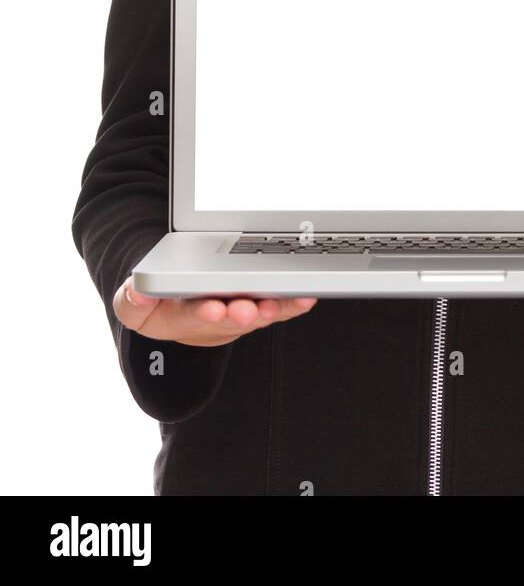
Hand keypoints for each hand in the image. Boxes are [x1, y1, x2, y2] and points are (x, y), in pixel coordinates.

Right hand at [114, 278, 317, 347]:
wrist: (177, 306)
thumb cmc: (159, 303)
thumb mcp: (134, 302)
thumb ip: (132, 300)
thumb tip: (137, 291)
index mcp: (179, 315)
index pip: (189, 315)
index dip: (201, 313)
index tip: (213, 307)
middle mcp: (213, 317)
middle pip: (227, 317)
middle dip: (239, 313)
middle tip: (247, 307)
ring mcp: (237, 314)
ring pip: (255, 314)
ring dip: (268, 310)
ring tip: (278, 303)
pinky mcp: (257, 308)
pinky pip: (277, 308)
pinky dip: (291, 305)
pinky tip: (305, 297)